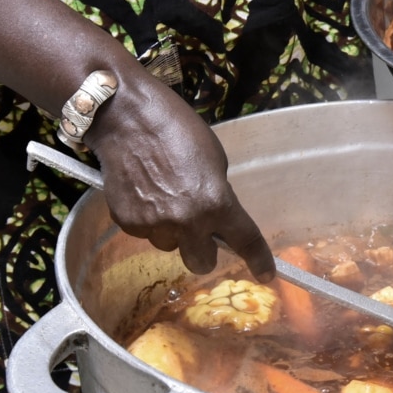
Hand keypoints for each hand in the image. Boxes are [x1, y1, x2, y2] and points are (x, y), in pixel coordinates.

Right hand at [86, 80, 275, 278]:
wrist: (127, 118)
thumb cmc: (177, 128)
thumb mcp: (214, 159)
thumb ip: (217, 194)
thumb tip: (215, 216)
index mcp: (216, 202)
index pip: (245, 240)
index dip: (258, 260)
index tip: (266, 274)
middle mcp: (187, 220)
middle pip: (201, 262)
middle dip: (203, 249)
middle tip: (199, 230)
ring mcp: (154, 224)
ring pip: (169, 245)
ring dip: (172, 231)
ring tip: (163, 197)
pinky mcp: (127, 223)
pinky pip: (144, 233)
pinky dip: (148, 220)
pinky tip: (144, 192)